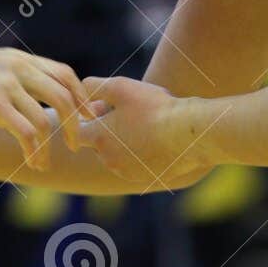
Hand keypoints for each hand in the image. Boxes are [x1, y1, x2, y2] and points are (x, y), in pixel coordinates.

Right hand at [0, 44, 87, 166]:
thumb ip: (12, 74)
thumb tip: (27, 93)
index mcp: (20, 58)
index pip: (64, 74)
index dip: (80, 96)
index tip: (87, 115)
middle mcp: (19, 68)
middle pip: (63, 96)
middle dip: (76, 123)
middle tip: (75, 143)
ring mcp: (8, 86)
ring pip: (46, 118)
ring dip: (52, 144)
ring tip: (46, 161)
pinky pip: (26, 132)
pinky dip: (34, 151)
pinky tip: (32, 162)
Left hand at [78, 76, 212, 189]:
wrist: (189, 135)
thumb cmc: (155, 108)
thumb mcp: (120, 87)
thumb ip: (93, 87)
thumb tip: (81, 93)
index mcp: (99, 138)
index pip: (78, 131)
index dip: (87, 117)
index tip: (103, 106)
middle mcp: (108, 160)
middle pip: (98, 142)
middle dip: (107, 128)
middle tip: (128, 111)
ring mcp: (127, 172)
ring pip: (117, 154)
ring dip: (124, 141)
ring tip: (146, 123)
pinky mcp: (145, 179)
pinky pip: (135, 164)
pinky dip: (140, 153)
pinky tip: (157, 138)